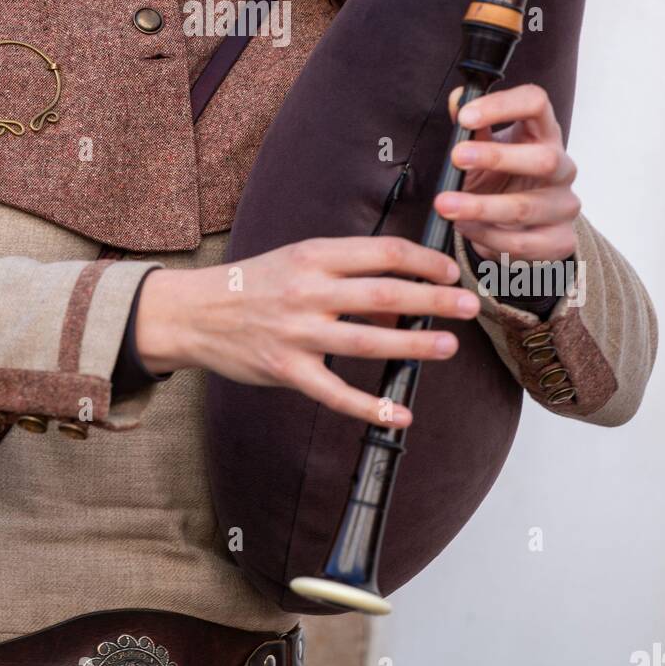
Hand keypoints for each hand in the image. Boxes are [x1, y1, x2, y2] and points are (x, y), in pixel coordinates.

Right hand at [134, 235, 481, 426]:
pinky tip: (398, 413)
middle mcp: (308, 290)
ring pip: (367, 340)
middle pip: (384, 294)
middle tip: (469, 304)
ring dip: (414, 345)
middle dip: (434, 299)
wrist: (195, 312)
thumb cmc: (253, 284)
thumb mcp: (296, 259)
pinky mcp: (285, 370)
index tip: (449, 269)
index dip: (423, 260)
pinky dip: (369, 407)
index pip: (382, 252)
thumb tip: (401, 283)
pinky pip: (334, 392)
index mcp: (313, 256)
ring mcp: (297, 332)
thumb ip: (343, 269)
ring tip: (446, 347)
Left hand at [434, 83, 580, 263]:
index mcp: (543, 133)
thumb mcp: (483, 148)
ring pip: (525, 208)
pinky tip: (465, 228)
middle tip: (456, 158)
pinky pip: (522, 243)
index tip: (466, 117)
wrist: (518, 226)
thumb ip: (472, 126)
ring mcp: (564, 205)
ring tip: (446, 205)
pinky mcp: (560, 240)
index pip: (536, 103)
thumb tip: (458, 99)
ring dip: (480, 207)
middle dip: (496, 158)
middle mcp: (562, 167)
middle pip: (544, 159)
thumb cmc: (499, 178)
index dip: (502, 106)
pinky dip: (487, 236)